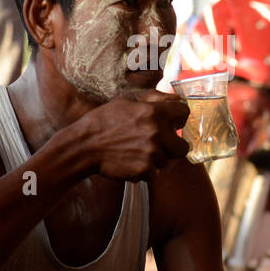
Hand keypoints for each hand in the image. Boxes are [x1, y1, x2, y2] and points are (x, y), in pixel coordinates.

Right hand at [72, 90, 190, 180]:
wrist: (84, 146)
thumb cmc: (104, 120)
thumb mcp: (126, 100)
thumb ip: (154, 97)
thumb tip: (177, 98)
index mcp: (154, 112)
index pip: (185, 114)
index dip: (179, 120)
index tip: (172, 125)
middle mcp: (157, 132)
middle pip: (183, 146)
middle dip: (172, 146)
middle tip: (156, 145)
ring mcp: (152, 152)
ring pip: (167, 161)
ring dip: (155, 159)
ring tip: (136, 152)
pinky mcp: (145, 169)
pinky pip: (154, 173)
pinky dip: (144, 171)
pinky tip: (130, 162)